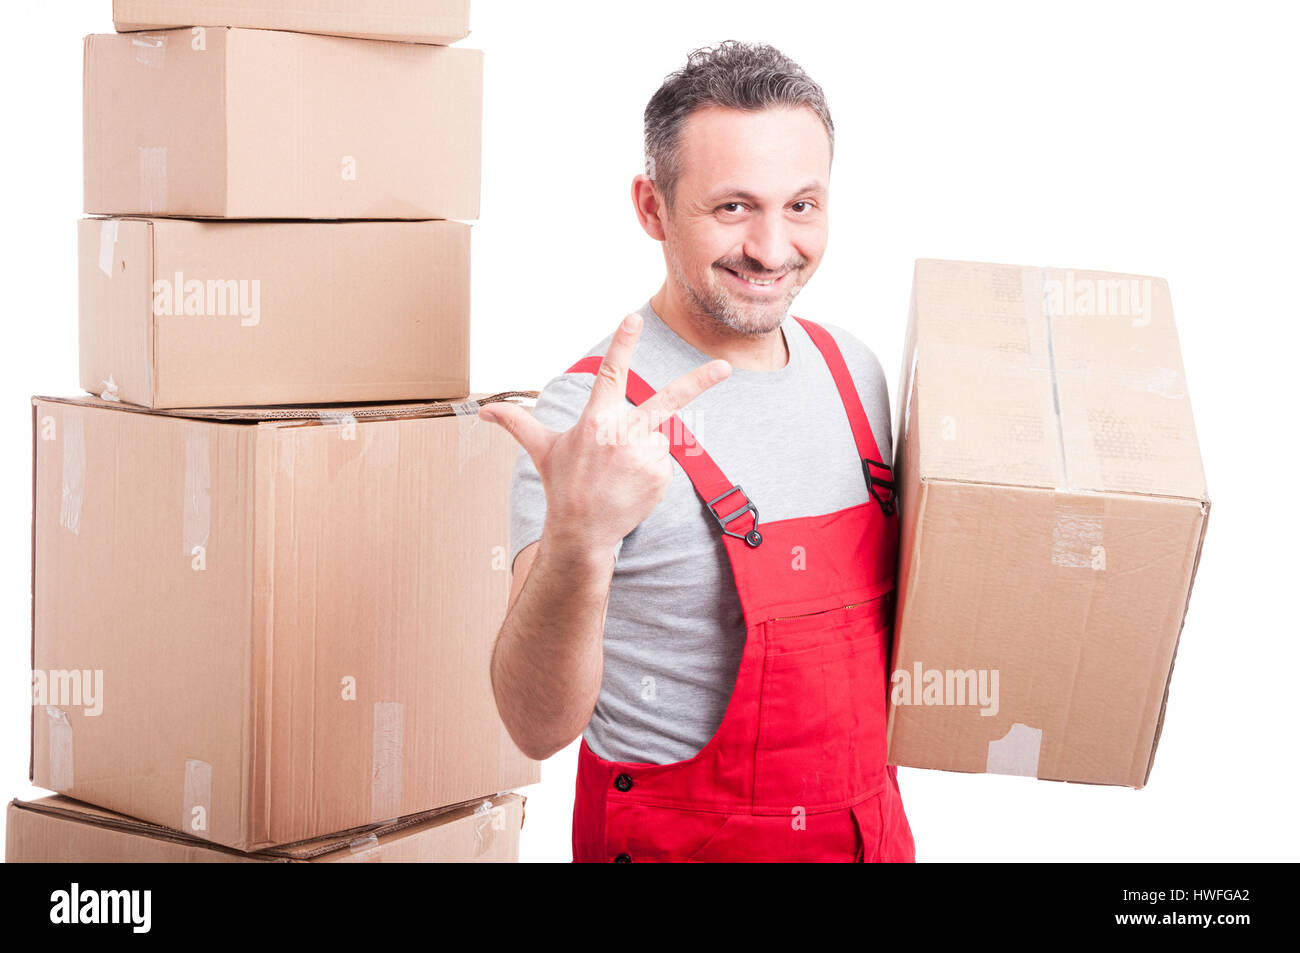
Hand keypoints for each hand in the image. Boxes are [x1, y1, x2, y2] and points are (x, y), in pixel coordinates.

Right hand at [478, 312, 730, 552]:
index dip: (621, 343)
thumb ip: (516, 423)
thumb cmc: (562, 485)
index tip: (633, 318)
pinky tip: (632, 487)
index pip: (610, 373)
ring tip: (620, 475)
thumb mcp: (541, 450)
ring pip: (657, 440)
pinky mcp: (660, 476)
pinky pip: (664, 463)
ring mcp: (644, 455)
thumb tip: (480, 411)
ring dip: (643, 453)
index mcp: (595, 419)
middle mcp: (622, 433)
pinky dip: (652, 473)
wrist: (582, 532)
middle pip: (668, 399)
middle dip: (701, 382)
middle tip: (726, 368)